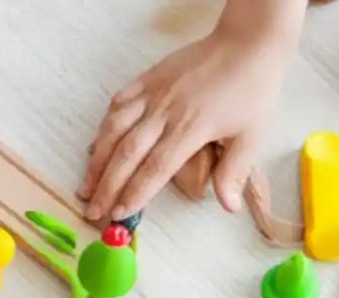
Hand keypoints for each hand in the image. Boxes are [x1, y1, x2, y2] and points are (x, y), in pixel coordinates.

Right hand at [78, 24, 299, 222]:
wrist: (246, 43)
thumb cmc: (251, 90)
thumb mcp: (251, 136)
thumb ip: (233, 173)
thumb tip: (227, 207)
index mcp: (190, 128)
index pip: (155, 169)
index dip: (134, 193)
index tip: (119, 214)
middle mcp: (164, 112)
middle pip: (127, 155)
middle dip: (107, 187)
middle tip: (93, 211)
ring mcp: (152, 93)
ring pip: (114, 130)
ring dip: (97, 161)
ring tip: (86, 186)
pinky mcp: (148, 78)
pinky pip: (118, 103)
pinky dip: (104, 126)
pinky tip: (96, 146)